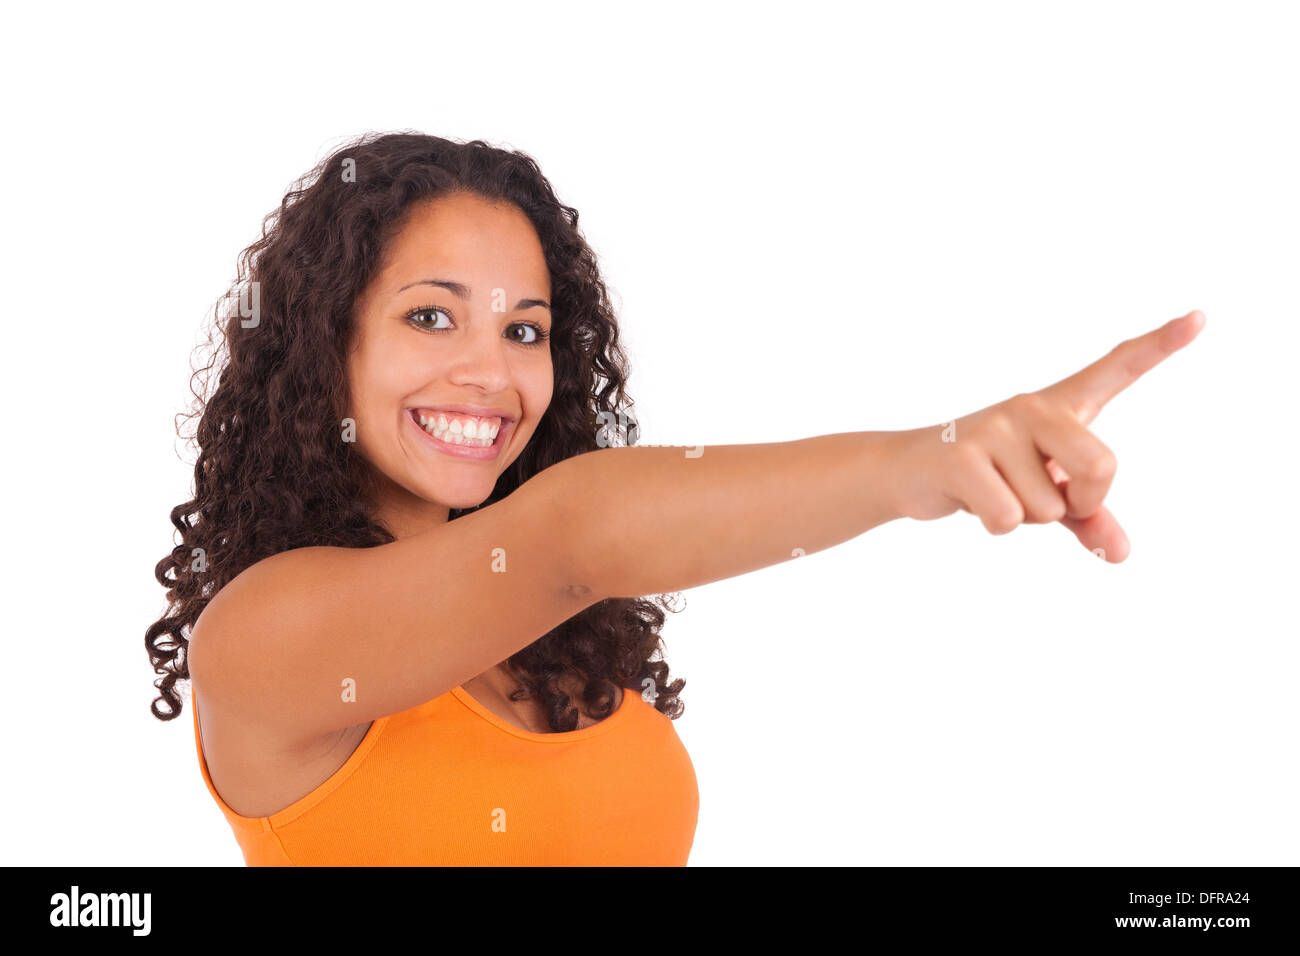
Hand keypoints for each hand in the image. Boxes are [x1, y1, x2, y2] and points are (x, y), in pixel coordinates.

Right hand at [887, 310, 1205, 561]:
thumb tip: (1120, 554)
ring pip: (1046, 507)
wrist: (908, 473)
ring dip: (1023, 517)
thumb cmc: (989, 478)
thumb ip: (1089, 519)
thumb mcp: (1046, 496)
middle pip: (1101, 467)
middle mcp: (1032, 408)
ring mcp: (996, 427)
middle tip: (1046, 497)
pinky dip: (996, 525)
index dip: (1161, 344)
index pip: (1117, 368)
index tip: (1201, 318)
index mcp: (1059, 408)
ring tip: (992, 491)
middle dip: (1079, 502)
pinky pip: (1008, 517)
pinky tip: (970, 499)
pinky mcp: (963, 455)